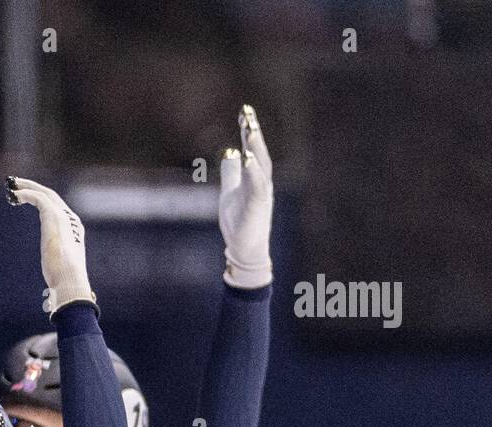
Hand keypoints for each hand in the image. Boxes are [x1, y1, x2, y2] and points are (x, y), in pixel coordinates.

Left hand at [6, 176, 94, 314]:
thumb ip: (55, 277)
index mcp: (73, 231)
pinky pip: (39, 198)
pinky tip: (15, 196)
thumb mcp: (58, 274)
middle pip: (51, 196)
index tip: (27, 198)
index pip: (57, 209)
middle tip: (16, 186)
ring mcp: (63, 217)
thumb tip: (51, 297)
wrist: (70, 282)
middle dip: (34, 188)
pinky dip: (26, 194)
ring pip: (45, 193)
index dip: (42, 200)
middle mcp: (70, 220)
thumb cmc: (65, 283)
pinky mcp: (54, 217)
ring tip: (11, 187)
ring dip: (27, 187)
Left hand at [219, 104, 273, 288]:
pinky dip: (253, 172)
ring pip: (261, 167)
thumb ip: (232, 172)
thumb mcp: (231, 191)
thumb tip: (228, 151)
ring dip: (256, 148)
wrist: (244, 250)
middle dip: (254, 133)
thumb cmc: (239, 222)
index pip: (252, 150)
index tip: (244, 111)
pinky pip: (257, 187)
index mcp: (255, 179)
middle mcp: (262, 184)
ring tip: (250, 129)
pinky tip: (248, 159)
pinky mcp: (257, 208)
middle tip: (248, 113)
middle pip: (260, 154)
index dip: (248, 131)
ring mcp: (261, 195)